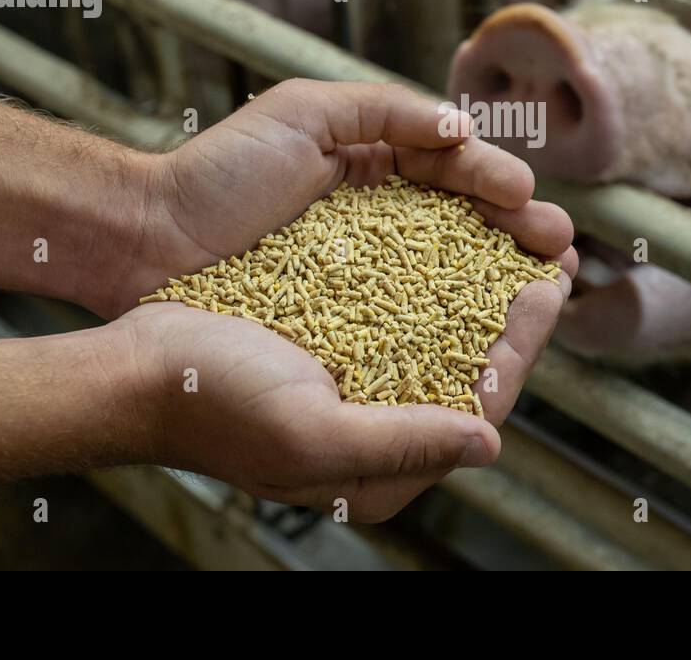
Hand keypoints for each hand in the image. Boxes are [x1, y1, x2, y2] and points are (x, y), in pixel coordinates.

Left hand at [105, 78, 575, 316]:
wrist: (147, 238)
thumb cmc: (221, 170)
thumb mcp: (306, 112)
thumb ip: (388, 109)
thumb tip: (463, 129)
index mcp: (374, 167)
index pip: (452, 171)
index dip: (496, 185)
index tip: (530, 201)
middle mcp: (378, 222)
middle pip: (466, 226)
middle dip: (517, 235)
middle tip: (560, 249)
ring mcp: (364, 274)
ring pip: (448, 274)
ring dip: (501, 279)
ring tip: (547, 287)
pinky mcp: (344, 321)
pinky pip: (407, 319)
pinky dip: (452, 322)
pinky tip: (488, 328)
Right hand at [117, 258, 568, 520]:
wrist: (135, 364)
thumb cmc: (213, 404)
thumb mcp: (310, 435)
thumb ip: (402, 442)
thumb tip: (488, 441)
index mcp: (381, 465)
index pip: (477, 402)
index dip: (521, 344)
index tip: (548, 286)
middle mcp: (378, 421)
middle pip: (470, 359)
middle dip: (514, 305)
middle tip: (555, 249)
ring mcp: (357, 375)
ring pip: (443, 323)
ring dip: (482, 275)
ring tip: (518, 227)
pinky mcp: (335, 333)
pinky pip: (401, 299)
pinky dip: (433, 263)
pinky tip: (454, 226)